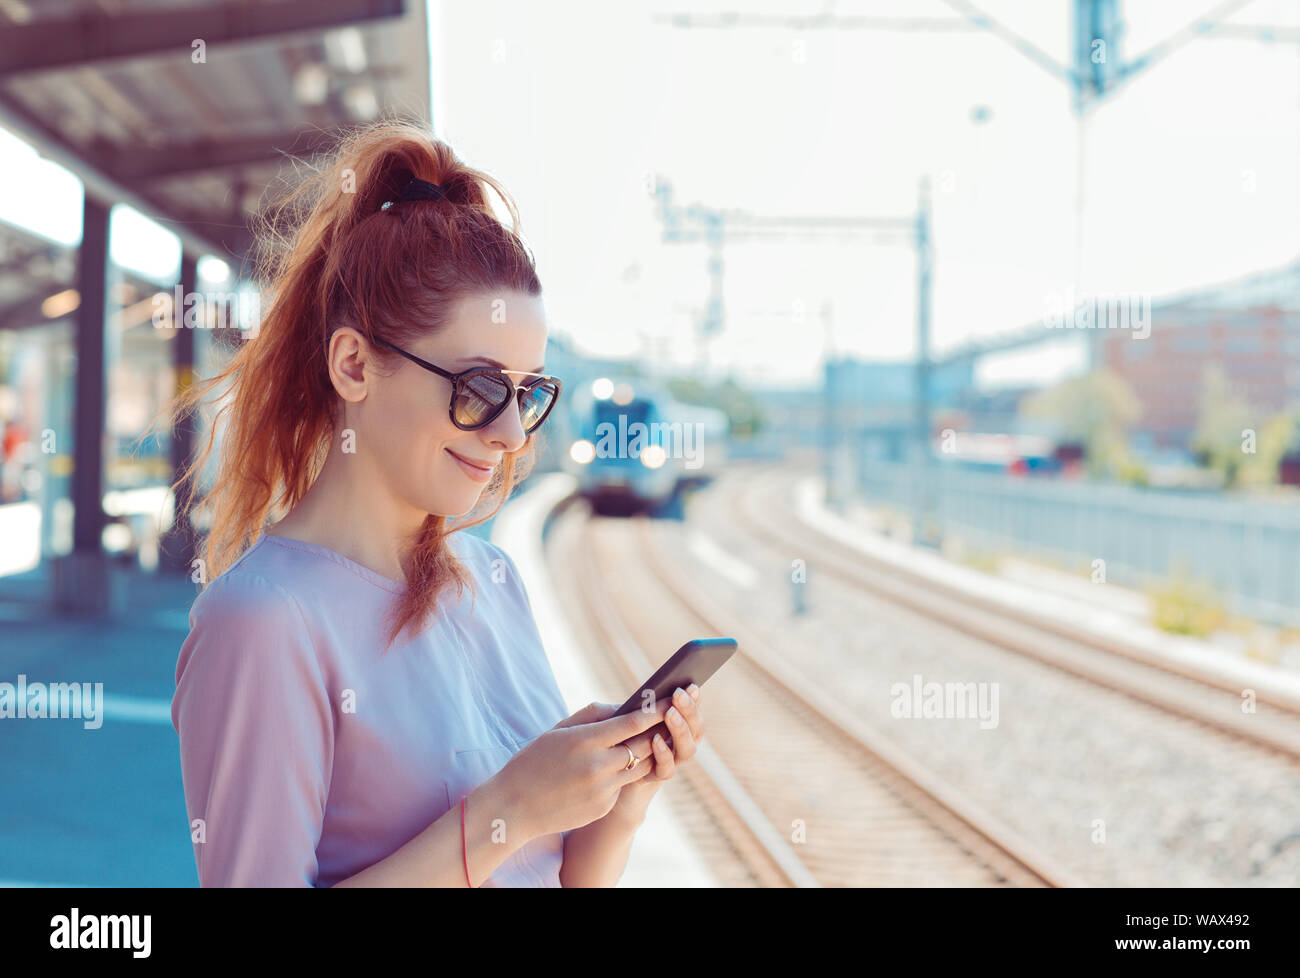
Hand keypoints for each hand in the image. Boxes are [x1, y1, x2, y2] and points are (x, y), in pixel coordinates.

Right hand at [493, 698, 672, 839]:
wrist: (513, 807)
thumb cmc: (534, 761)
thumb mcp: (558, 730)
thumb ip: (593, 715)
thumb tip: (623, 706)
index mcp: (584, 740)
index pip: (632, 723)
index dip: (654, 711)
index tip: (669, 699)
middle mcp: (598, 765)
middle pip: (644, 745)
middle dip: (658, 732)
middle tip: (670, 719)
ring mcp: (603, 789)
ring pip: (640, 767)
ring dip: (646, 754)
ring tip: (650, 741)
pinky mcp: (604, 807)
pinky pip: (623, 786)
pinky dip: (623, 775)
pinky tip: (616, 769)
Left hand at [610, 684, 704, 819]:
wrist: (606, 775)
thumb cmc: (615, 739)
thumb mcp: (621, 720)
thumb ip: (632, 710)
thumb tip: (641, 697)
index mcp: (675, 724)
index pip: (692, 711)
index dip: (695, 699)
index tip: (691, 685)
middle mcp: (678, 743)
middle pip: (696, 728)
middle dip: (689, 710)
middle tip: (678, 694)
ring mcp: (670, 761)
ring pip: (688, 748)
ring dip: (681, 729)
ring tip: (670, 713)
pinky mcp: (656, 777)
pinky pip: (667, 768)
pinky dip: (664, 753)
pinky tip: (655, 739)